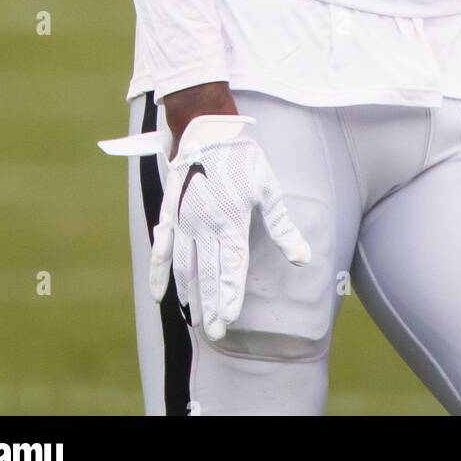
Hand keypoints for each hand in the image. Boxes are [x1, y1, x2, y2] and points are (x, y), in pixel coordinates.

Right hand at [149, 114, 310, 339]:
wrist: (206, 128)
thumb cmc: (242, 158)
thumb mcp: (268, 187)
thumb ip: (281, 226)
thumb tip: (301, 258)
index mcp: (231, 219)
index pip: (230, 265)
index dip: (230, 293)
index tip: (230, 318)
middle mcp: (204, 224)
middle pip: (207, 272)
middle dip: (211, 304)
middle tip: (214, 332)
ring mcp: (183, 220)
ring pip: (184, 266)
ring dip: (189, 295)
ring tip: (194, 319)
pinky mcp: (169, 213)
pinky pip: (161, 249)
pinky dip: (159, 274)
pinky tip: (159, 296)